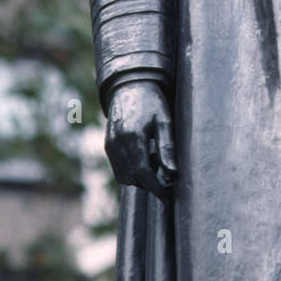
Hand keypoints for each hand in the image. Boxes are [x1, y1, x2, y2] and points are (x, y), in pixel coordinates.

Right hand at [105, 81, 176, 200]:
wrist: (130, 86)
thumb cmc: (152, 102)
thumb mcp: (164, 121)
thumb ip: (167, 147)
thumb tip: (172, 173)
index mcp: (133, 137)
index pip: (142, 172)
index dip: (155, 186)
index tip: (166, 194)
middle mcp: (118, 143)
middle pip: (133, 177)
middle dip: (149, 183)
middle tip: (165, 175)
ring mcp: (110, 145)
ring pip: (124, 176)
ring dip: (140, 178)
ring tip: (155, 162)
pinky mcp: (108, 145)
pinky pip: (118, 168)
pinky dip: (131, 171)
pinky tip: (144, 157)